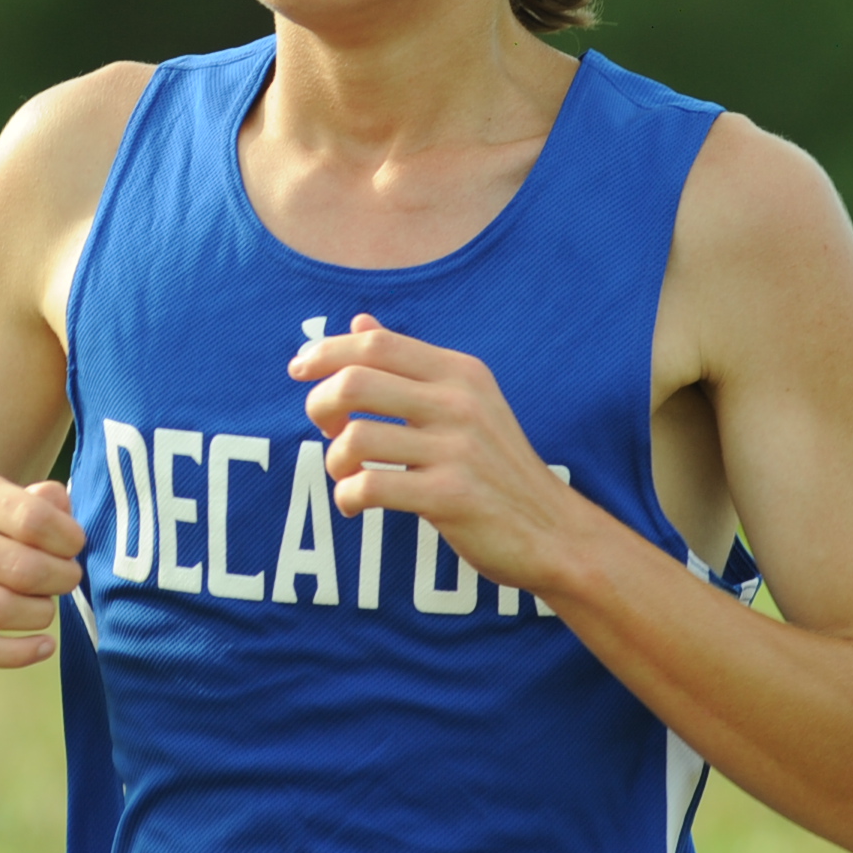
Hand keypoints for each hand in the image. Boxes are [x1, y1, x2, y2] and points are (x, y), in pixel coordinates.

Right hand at [0, 472, 84, 667]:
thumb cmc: (0, 538)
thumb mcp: (22, 508)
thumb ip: (49, 502)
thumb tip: (61, 510)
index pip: (34, 518)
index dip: (68, 540)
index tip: (74, 548)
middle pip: (22, 568)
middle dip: (61, 580)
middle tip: (68, 581)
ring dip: (40, 614)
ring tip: (47, 609)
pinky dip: (17, 653)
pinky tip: (43, 647)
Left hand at [290, 314, 597, 592]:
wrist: (553, 531)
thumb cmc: (497, 465)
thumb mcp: (466, 401)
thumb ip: (409, 363)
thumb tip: (359, 321)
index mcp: (460, 372)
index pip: (377, 343)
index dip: (327, 351)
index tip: (299, 369)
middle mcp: (459, 403)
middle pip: (355, 382)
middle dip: (319, 404)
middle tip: (323, 428)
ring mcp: (458, 449)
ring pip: (355, 438)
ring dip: (333, 460)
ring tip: (344, 473)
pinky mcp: (451, 496)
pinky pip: (370, 486)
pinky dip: (348, 496)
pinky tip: (355, 504)